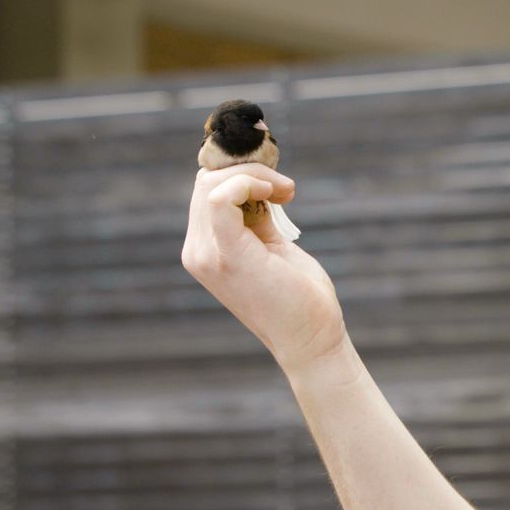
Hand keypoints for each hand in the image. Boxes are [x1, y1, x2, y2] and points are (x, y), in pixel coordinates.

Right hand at [182, 164, 346, 370]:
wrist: (311, 339)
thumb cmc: (299, 295)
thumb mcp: (272, 245)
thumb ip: (255, 217)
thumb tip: (256, 181)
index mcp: (205, 248)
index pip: (206, 189)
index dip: (241, 173)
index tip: (279, 186)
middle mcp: (198, 251)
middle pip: (206, 181)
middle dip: (250, 170)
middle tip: (287, 189)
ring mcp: (207, 255)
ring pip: (212, 184)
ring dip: (255, 175)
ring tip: (286, 192)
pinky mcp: (228, 256)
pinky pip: (219, 199)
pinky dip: (247, 182)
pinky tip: (275, 192)